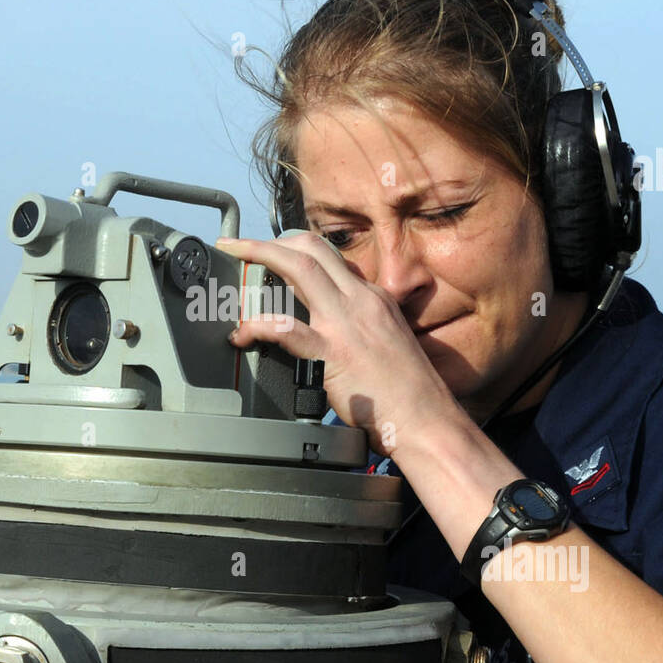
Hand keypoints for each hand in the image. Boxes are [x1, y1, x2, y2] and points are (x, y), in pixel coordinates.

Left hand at [214, 231, 461, 455]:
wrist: (428, 421)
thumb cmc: (409, 393)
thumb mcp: (390, 342)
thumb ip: (362, 326)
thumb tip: (333, 325)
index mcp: (374, 299)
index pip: (331, 258)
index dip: (296, 249)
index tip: (273, 252)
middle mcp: (360, 301)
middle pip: (312, 248)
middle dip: (270, 241)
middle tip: (240, 246)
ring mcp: (346, 324)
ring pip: (299, 269)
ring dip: (260, 257)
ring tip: (234, 261)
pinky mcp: (333, 354)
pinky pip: (287, 328)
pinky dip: (258, 325)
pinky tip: (242, 333)